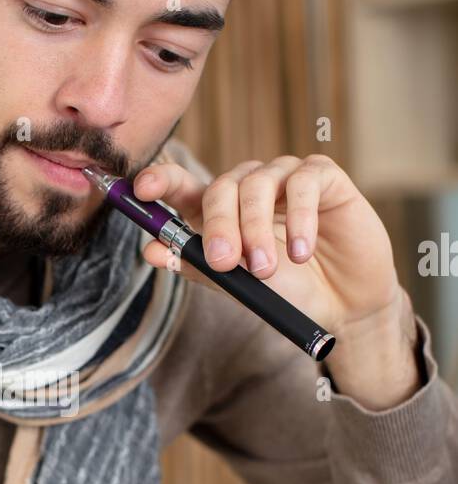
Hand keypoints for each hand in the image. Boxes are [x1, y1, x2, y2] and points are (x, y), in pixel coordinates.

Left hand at [133, 154, 399, 337]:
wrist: (342, 306)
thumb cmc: (287, 292)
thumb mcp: (236, 285)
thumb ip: (196, 265)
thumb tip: (152, 251)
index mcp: (220, 210)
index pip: (183, 185)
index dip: (161, 180)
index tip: (142, 190)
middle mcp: (248, 187)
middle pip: (220, 187)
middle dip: (218, 226)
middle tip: (224, 262)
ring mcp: (285, 178)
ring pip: (257, 185)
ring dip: (257, 230)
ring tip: (267, 270)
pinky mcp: (323, 177)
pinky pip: (302, 184)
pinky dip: (299, 219)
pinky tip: (302, 251)